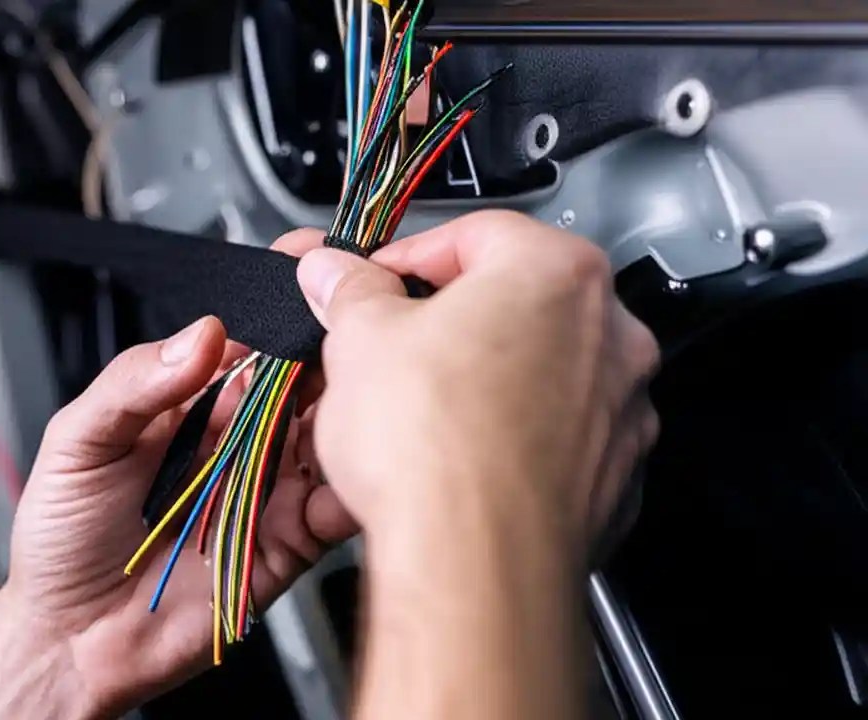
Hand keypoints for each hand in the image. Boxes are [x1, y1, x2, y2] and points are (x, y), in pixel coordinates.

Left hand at [0, 231, 355, 719]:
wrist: (67, 642)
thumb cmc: (61, 539)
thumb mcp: (78, 442)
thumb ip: (133, 384)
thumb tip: (202, 334)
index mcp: (190, 406)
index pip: (249, 343)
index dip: (280, 308)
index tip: (306, 273)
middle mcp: (237, 443)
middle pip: (302, 384)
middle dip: (330, 352)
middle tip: (349, 328)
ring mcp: (266, 492)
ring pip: (328, 439)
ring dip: (349, 411)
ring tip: (363, 386)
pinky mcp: (286, 547)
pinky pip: (331, 512)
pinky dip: (351, 488)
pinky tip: (360, 464)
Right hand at [298, 209, 659, 569]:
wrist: (474, 563)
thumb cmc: (434, 451)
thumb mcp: (360, 340)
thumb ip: (350, 292)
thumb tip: (336, 275)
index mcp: (555, 272)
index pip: (474, 233)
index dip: (407, 257)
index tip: (372, 282)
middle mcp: (610, 333)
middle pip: (517, 301)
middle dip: (451, 320)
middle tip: (393, 344)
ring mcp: (622, 408)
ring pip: (542, 371)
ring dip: (488, 379)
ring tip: (424, 410)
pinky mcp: (617, 476)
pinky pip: (560, 437)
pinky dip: (517, 439)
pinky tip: (464, 458)